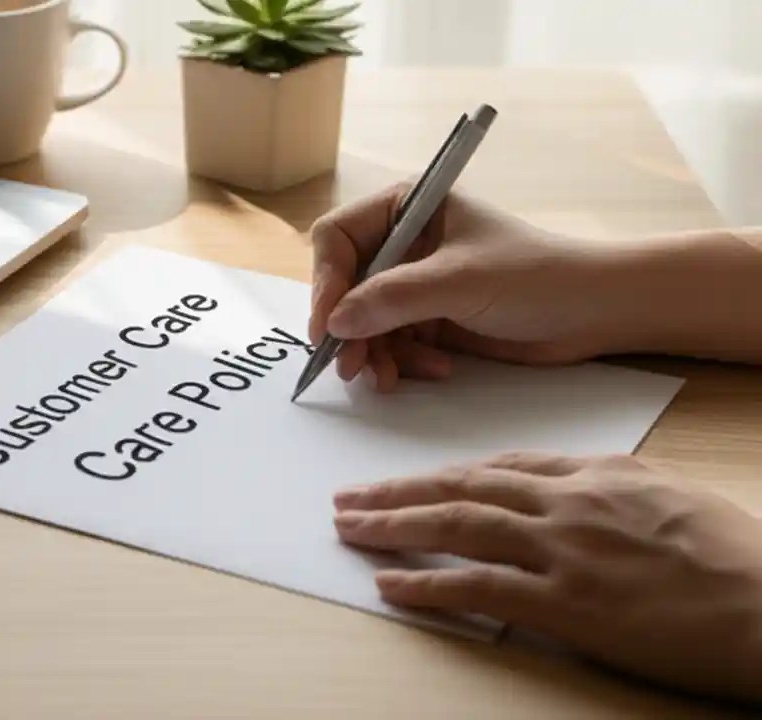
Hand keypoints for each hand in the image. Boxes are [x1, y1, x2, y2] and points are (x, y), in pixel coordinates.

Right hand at [308, 185, 649, 391]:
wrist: (596, 312)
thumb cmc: (535, 277)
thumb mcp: (458, 282)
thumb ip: (392, 299)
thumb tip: (335, 323)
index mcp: (407, 207)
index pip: (338, 238)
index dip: (326, 282)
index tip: (328, 326)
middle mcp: (405, 241)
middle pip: (345, 285)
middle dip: (349, 328)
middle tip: (351, 367)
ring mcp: (417, 281)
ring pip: (365, 321)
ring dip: (373, 352)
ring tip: (389, 378)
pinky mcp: (431, 317)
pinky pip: (391, 342)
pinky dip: (401, 361)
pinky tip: (433, 370)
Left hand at [333, 452, 761, 702]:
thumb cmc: (732, 554)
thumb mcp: (666, 495)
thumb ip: (605, 486)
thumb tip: (562, 485)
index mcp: (594, 474)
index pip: (499, 466)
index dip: (443, 474)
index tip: (405, 480)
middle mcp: (569, 504)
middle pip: (463, 487)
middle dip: (398, 490)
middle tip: (349, 497)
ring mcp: (563, 552)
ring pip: (459, 525)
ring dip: (394, 524)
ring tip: (349, 526)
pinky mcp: (566, 604)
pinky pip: (477, 587)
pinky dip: (426, 583)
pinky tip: (388, 582)